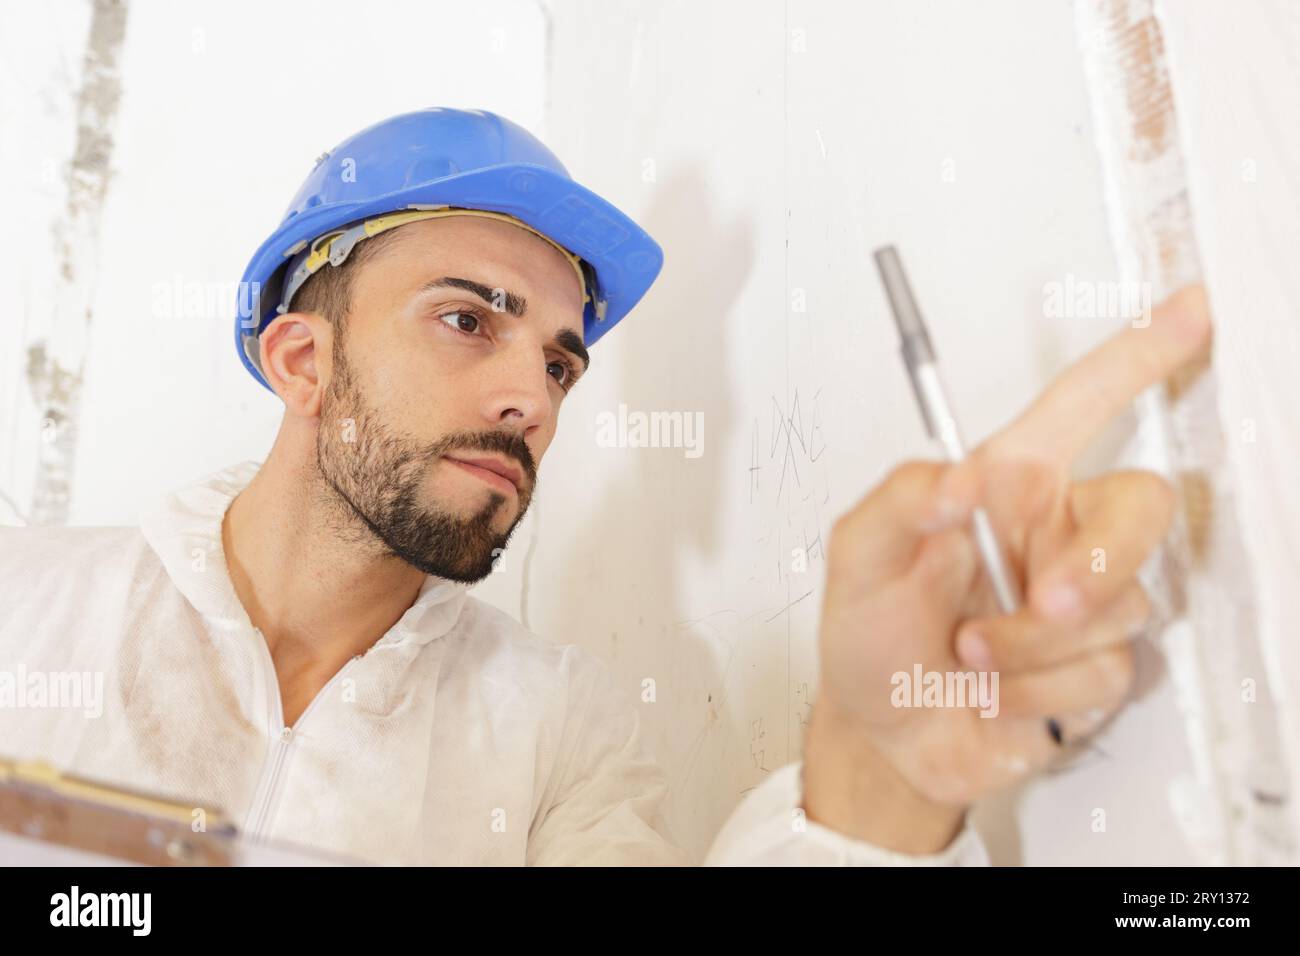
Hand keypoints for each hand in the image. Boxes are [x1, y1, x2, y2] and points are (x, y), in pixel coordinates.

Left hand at [802, 285, 1212, 849]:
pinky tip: (994, 692)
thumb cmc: (869, 634)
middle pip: (1144, 505)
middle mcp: (1054, 535)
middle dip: (1102, 559)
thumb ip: (898, 501)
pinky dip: (1035, 691)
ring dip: (1029, 645)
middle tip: (1043, 600)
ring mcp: (1080, 603)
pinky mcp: (1092, 666)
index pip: (1082, 405)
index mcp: (1007, 487)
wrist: (882, 733)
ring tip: (968, 654)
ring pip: (1119, 605)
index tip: (1189, 310)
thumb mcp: (857, 558)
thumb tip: (961, 480)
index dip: (1136, 356)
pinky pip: (1103, 671)